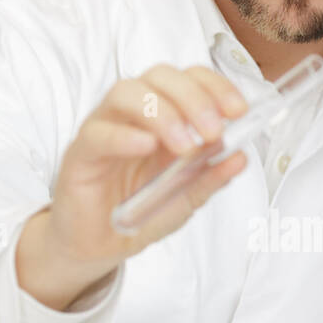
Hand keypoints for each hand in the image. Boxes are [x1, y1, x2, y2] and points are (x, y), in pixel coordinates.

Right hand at [16, 66, 248, 308]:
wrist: (99, 246)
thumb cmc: (140, 211)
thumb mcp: (185, 198)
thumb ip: (211, 177)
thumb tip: (241, 157)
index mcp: (164, 115)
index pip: (189, 79)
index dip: (216, 87)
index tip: (238, 111)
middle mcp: (134, 113)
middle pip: (160, 76)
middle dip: (194, 98)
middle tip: (213, 130)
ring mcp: (105, 128)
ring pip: (125, 93)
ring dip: (162, 113)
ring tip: (185, 146)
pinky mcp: (81, 154)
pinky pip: (98, 133)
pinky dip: (124, 136)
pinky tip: (147, 146)